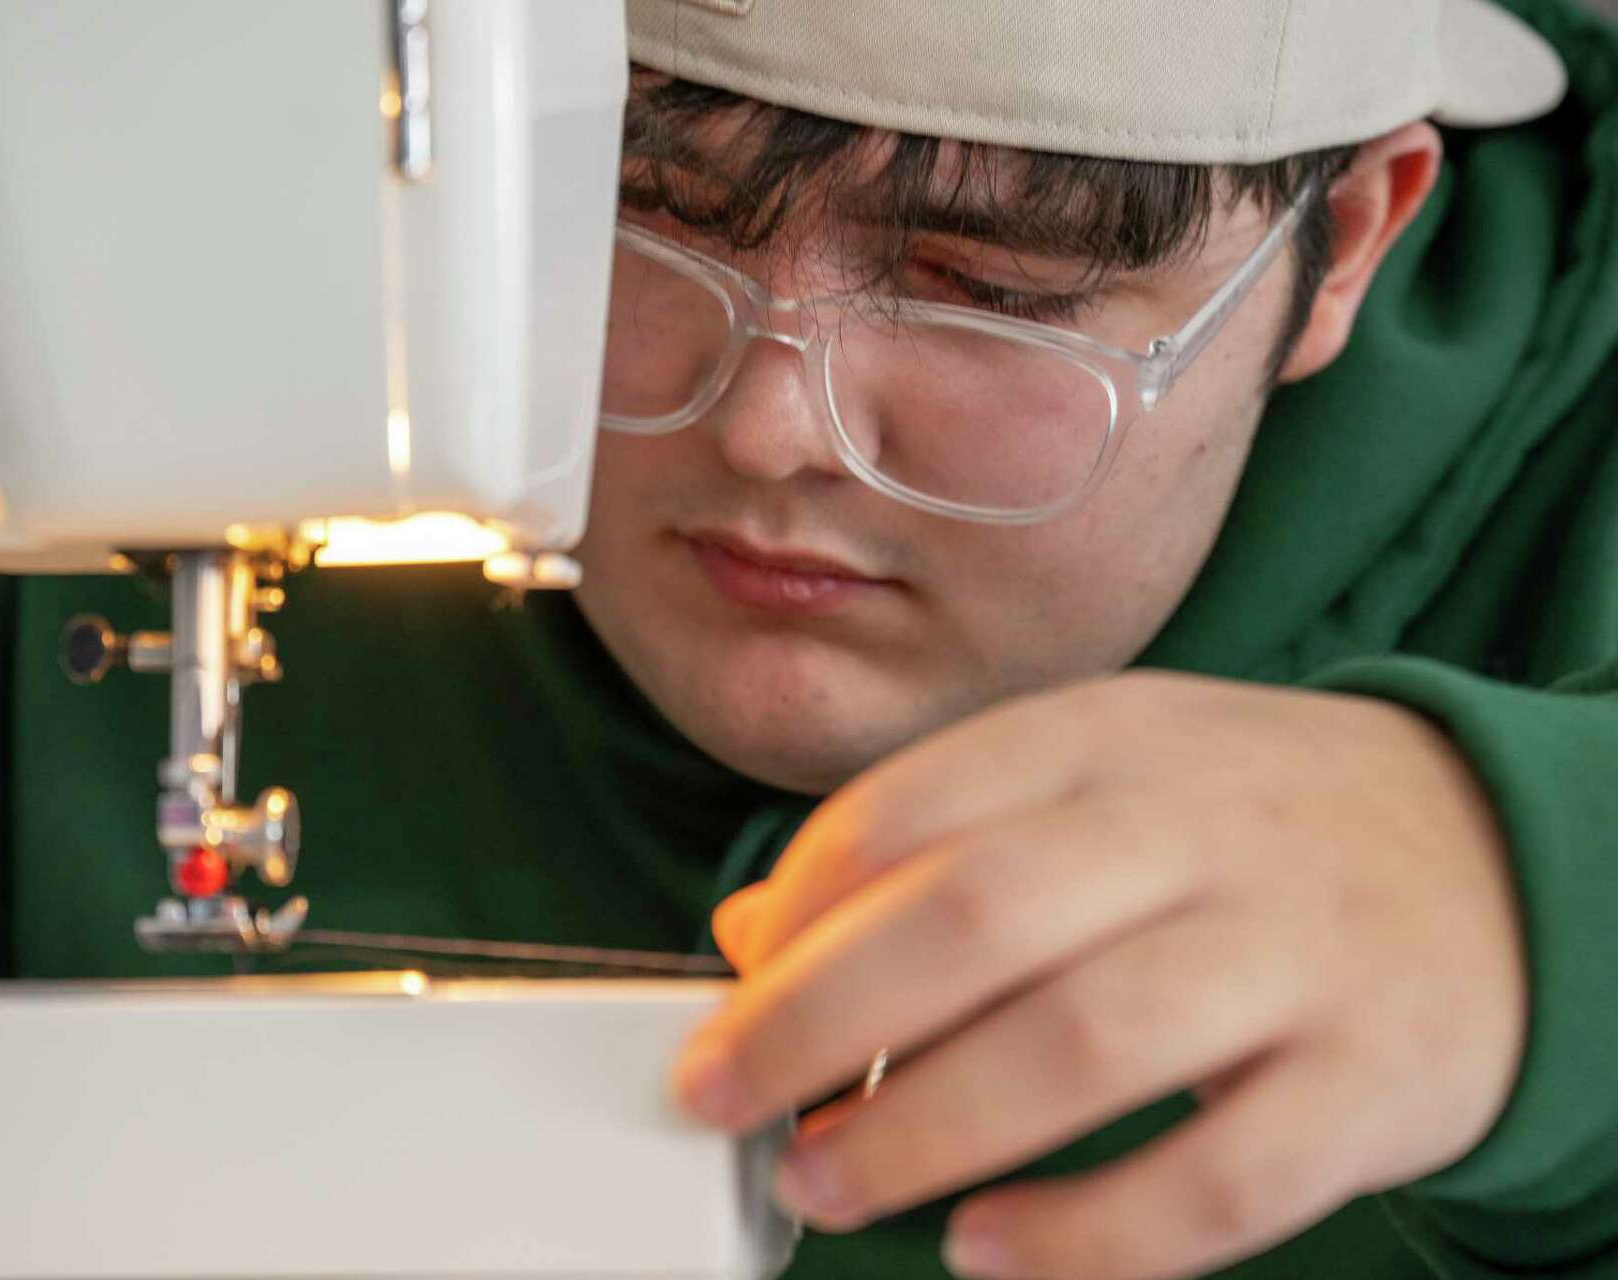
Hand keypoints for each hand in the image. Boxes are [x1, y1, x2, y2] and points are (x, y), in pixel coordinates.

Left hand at [669, 672, 1524, 1279]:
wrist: (1495, 856)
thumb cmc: (1241, 827)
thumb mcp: (1091, 783)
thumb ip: (929, 844)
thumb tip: (752, 935)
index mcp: (1108, 736)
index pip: (914, 804)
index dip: (800, 910)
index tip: (729, 997)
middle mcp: (1199, 826)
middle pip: (976, 917)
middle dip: (818, 1021)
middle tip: (724, 1098)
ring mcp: (1295, 948)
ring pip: (1085, 1041)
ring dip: (925, 1127)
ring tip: (826, 1181)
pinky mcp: (1373, 1078)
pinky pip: (1220, 1177)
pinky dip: (1088, 1230)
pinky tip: (986, 1249)